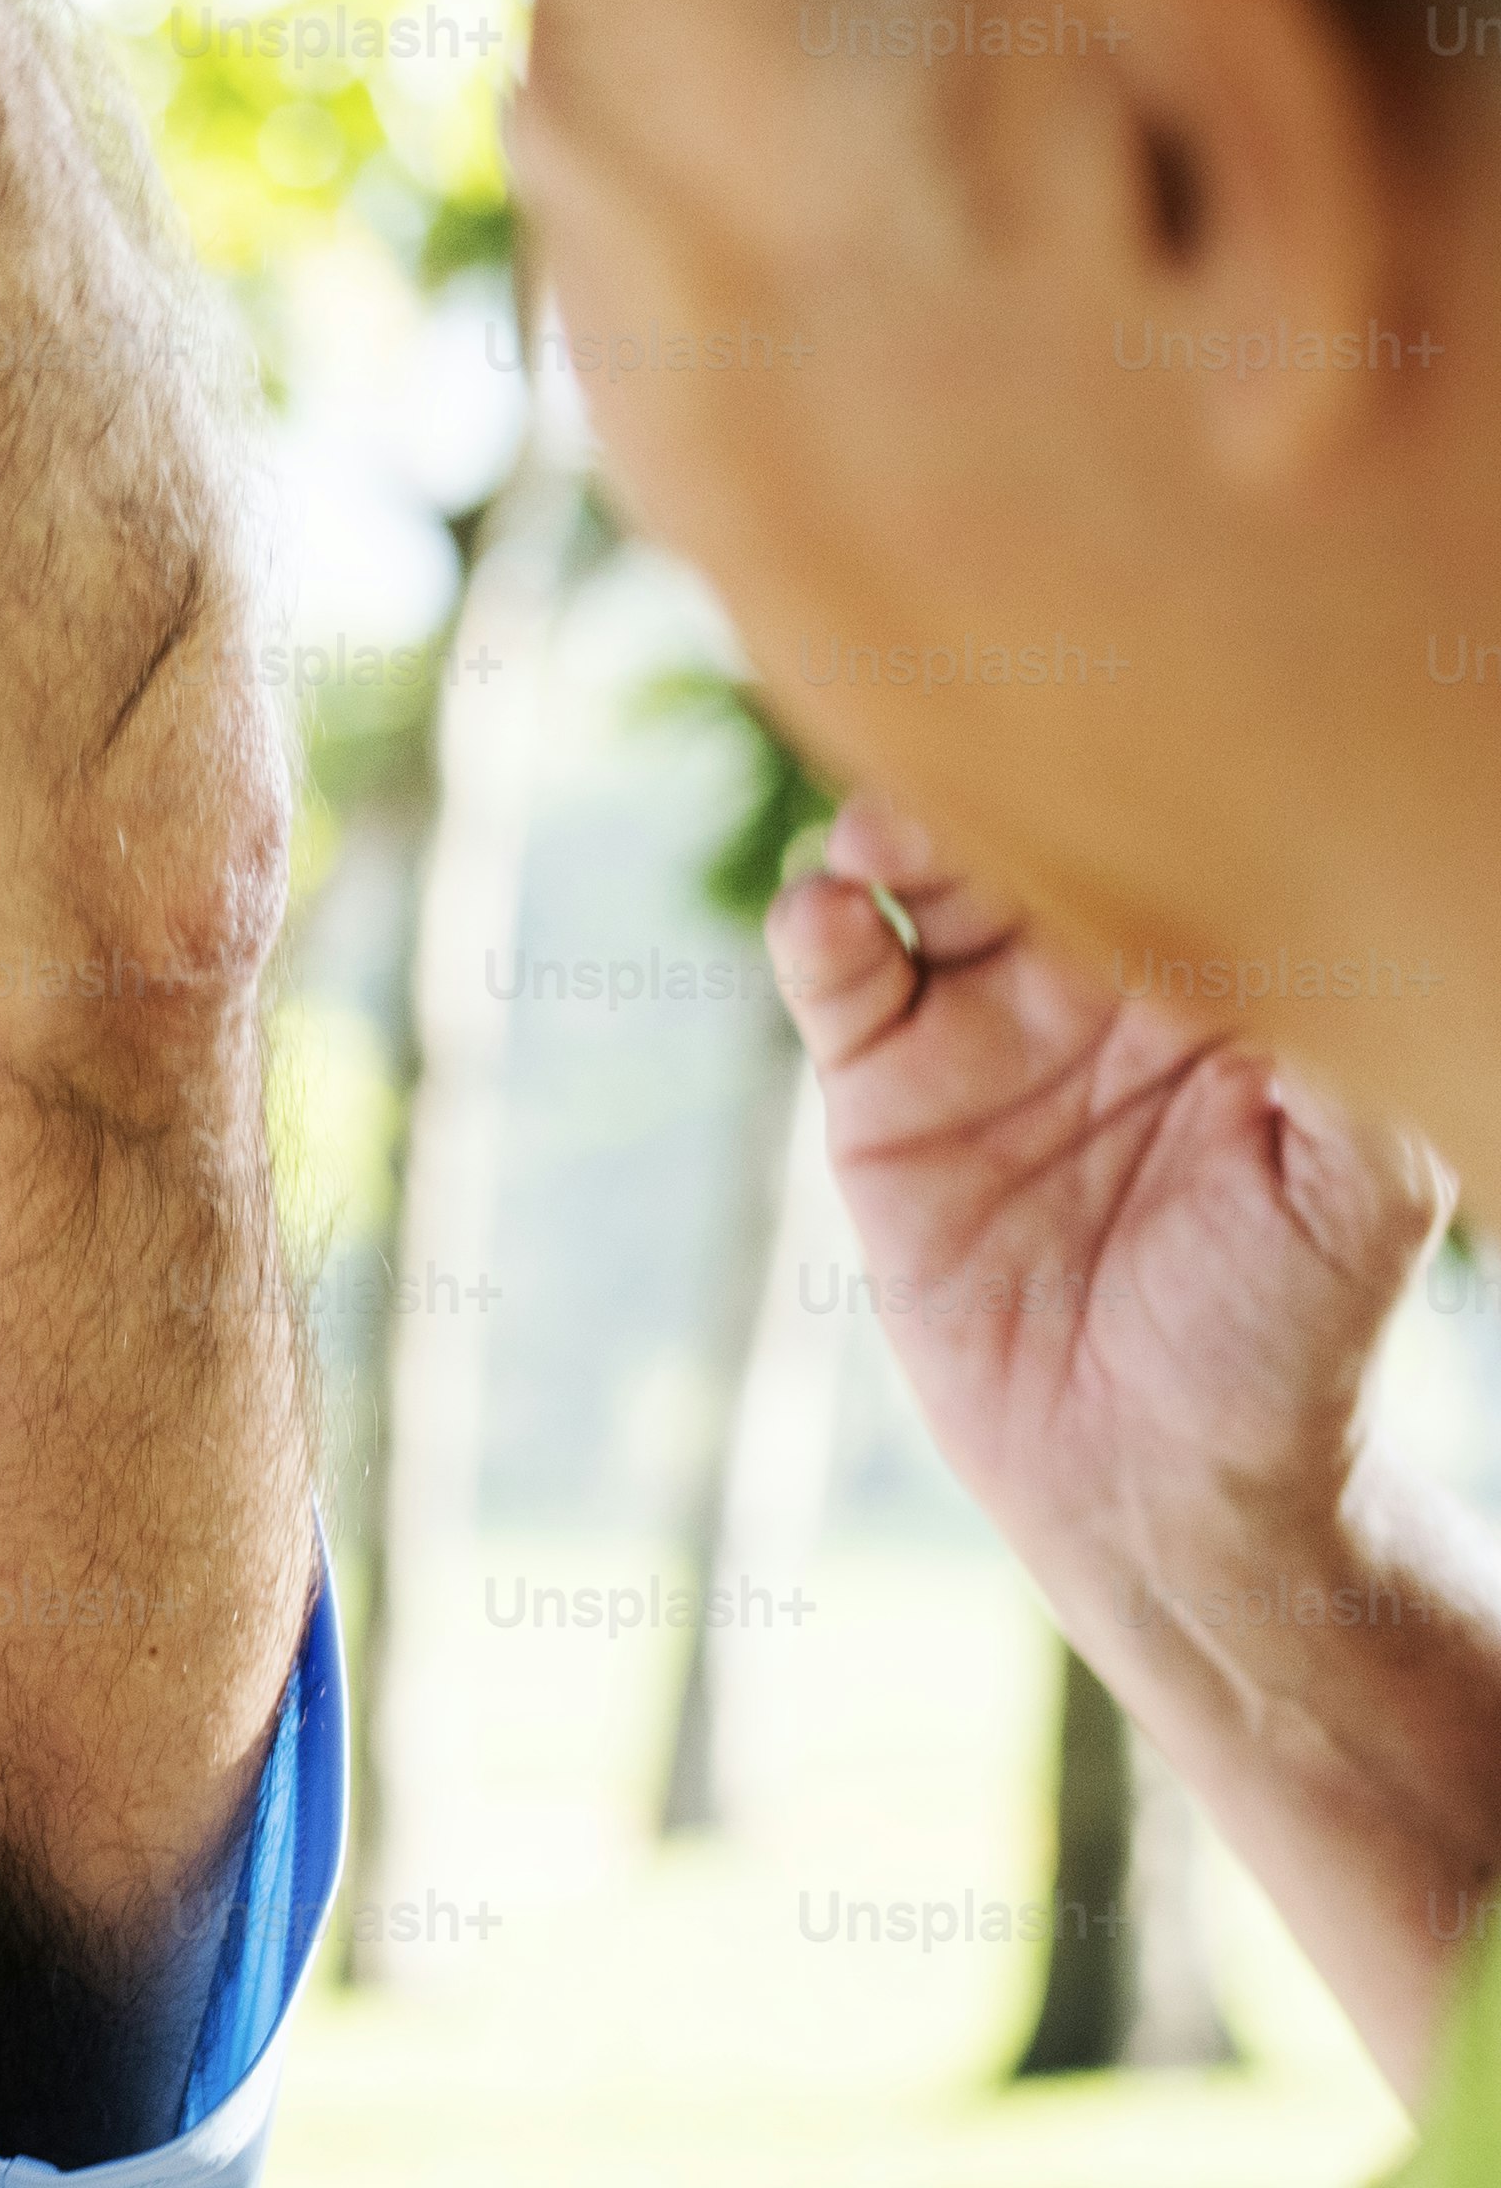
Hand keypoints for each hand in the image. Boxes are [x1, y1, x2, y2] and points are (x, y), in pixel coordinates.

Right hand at [775, 798, 1447, 1636]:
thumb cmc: (1300, 1335)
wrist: (1165, 1491)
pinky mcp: (884, 1100)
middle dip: (1011, 768)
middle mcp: (1111, 975)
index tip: (1123, 696)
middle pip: (1045, 826)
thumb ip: (1348, 1032)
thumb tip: (1329, 885)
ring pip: (931, 880)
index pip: (1189, 821)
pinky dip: (820, 933)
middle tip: (988, 735)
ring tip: (892, 830)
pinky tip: (827, 915)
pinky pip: (843, 986)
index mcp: (1240, 966)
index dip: (1154, 752)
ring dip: (903, 828)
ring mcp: (988, 1029)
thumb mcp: (1367, 1176)